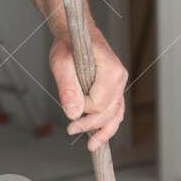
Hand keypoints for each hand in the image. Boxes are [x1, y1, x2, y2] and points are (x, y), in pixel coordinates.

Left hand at [49, 26, 127, 150]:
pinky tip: (99, 137)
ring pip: (116, 114)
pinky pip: (115, 111)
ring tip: (92, 146)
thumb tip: (73, 113)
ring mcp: (119, 84)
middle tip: (70, 130)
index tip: (69, 108)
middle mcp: (120, 78)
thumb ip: (68, 87)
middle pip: (109, 111)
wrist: (75, 34)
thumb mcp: (61, 63)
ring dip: (104, 131)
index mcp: (111, 70)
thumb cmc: (69, 44)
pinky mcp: (114, 89)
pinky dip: (108, 125)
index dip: (83, 110)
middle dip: (90, 124)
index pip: (99, 103)